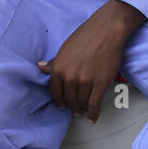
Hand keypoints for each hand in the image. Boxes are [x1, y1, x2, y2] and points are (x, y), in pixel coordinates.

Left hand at [37, 1, 144, 124]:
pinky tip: (92, 118)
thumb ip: (54, 62)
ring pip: (81, 103)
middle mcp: (70, 76)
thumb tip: (41, 66)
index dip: (59, 102)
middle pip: (69, 100)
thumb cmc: (87, 35)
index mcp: (58, 68)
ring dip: (82, 109)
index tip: (62, 106)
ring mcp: (85, 81)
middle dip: (72, 107)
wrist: (107, 30)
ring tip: (84, 111)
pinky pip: (94, 104)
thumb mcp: (65, 48)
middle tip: (75, 111)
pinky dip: (93, 114)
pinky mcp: (100, 83)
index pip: (55, 92)